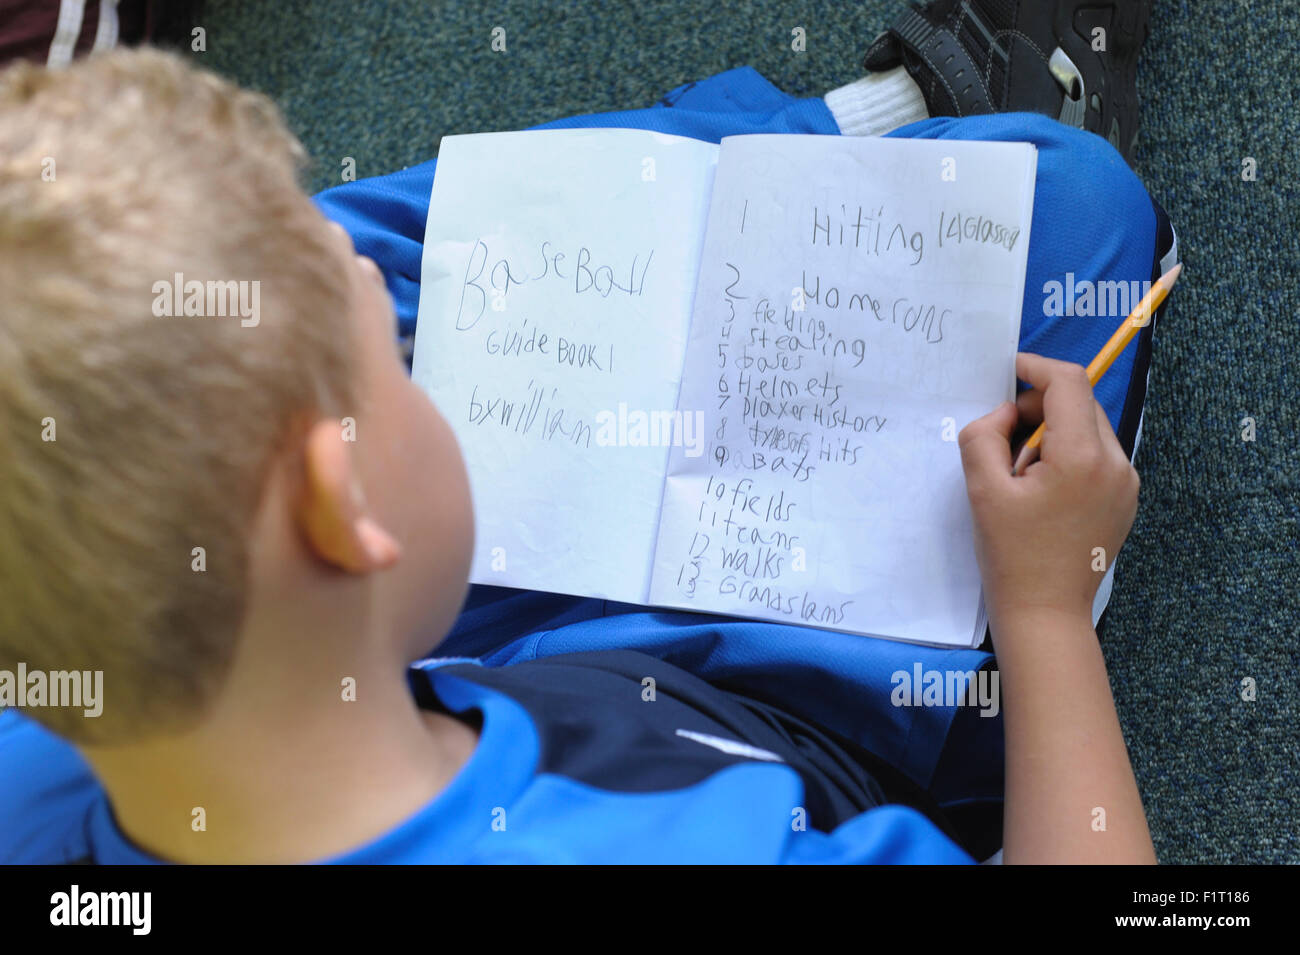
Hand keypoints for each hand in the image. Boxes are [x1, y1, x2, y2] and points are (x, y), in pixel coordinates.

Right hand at [958, 353, 1139, 630]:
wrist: (1045, 612)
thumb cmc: (1011, 554)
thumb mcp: (982, 489)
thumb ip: (985, 435)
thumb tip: (1004, 412)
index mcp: (1082, 457)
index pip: (1068, 382)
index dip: (1035, 367)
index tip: (1008, 371)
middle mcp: (1115, 463)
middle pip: (1080, 402)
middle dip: (1039, 406)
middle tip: (1005, 439)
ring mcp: (1126, 482)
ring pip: (1090, 427)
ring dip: (1054, 432)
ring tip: (1024, 474)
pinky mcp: (1126, 498)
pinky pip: (1098, 455)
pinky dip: (1069, 455)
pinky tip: (1044, 489)